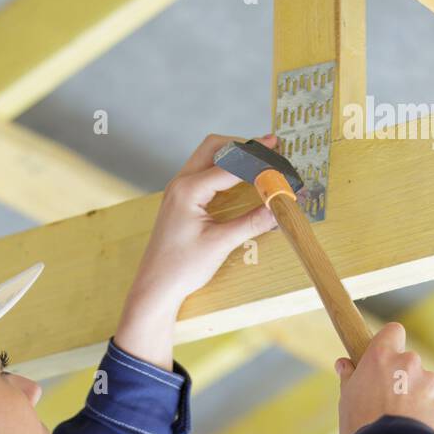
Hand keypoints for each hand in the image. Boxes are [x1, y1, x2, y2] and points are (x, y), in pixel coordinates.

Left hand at [124, 132, 279, 314]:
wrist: (155, 287)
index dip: (257, 164)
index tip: (278, 165)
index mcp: (188, 190)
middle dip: (243, 146)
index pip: (229, 166)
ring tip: (257, 161)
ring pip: (207, 157)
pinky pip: (202, 174)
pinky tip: (237, 180)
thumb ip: (250, 223)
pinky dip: (222, 171)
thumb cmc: (180, 268)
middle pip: (214, 147)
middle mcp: (180, 184)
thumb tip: (276, 210)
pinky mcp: (179, 201)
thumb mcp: (220, 245)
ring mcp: (177, 191)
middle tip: (269, 148)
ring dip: (232, 156)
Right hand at [336, 323, 433, 433]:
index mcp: (381, 357)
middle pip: (410, 364)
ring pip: (427, 387)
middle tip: (389, 408)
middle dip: (403, 381)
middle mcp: (409, 363)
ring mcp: (432, 383)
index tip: (384, 361)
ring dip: (419, 402)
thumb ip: (350, 378)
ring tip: (404, 429)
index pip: (393, 332)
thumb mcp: (346, 402)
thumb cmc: (360, 430)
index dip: (389, 345)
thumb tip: (344, 364)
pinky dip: (433, 420)